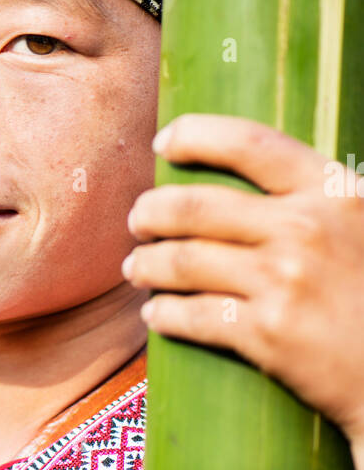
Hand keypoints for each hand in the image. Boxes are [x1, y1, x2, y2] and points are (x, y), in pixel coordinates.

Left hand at [122, 114, 363, 469]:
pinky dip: (163, 315)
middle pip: (195, 207)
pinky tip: (156, 316)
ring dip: (147, 265)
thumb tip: (248, 188)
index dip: (196, 135)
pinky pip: (192, 316)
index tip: (165, 142)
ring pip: (182, 262)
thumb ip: (318, 202)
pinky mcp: (268, 334)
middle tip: (138, 222)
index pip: (250, 144)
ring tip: (137, 269)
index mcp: (333, 193)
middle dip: (151, 213)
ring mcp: (284, 282)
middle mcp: (305, 230)